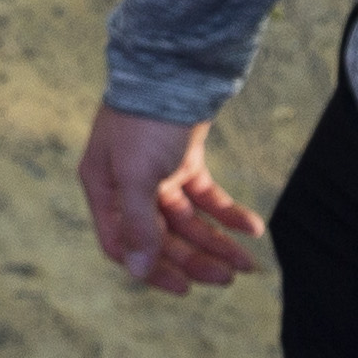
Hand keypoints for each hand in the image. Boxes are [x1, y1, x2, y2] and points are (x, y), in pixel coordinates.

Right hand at [77, 104, 263, 292]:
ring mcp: (157, 174)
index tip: (187, 288)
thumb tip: (137, 271)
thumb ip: (137, 224)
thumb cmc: (145, 122)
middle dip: (196, 258)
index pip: (124, 245)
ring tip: (248, 263)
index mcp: (105, 191)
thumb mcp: (137, 176)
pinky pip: (206, 198)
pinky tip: (251, 227)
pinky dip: (227, 214)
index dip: (153, 270)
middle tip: (230, 277)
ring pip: (187, 221)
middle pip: (162, 236)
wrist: (173, 70)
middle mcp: (128, 187)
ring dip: (216, 242)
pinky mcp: (183, 161)